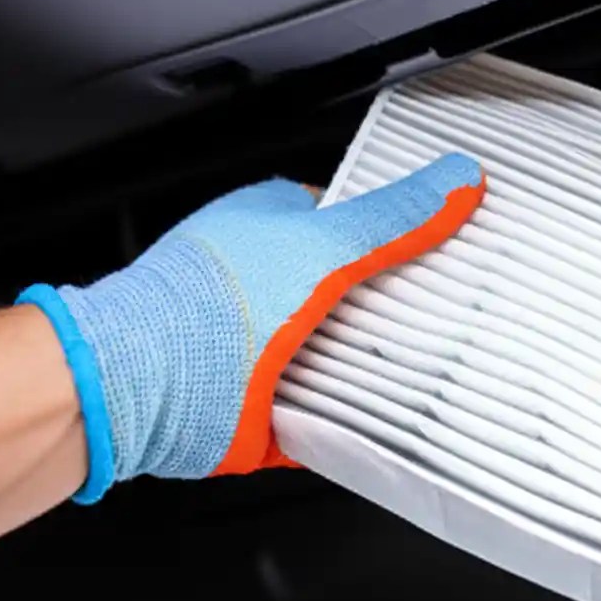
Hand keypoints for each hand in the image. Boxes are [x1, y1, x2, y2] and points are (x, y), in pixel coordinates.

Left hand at [18, 153, 483, 502]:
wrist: (140, 387)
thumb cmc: (207, 303)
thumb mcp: (325, 243)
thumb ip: (396, 217)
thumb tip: (459, 178)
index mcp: (272, 230)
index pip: (355, 220)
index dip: (404, 230)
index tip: (451, 243)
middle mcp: (267, 287)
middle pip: (356, 291)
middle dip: (398, 306)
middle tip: (451, 311)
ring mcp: (264, 349)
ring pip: (344, 354)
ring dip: (379, 367)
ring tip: (432, 366)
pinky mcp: (266, 408)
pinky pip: (329, 415)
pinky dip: (355, 422)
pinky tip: (390, 417)